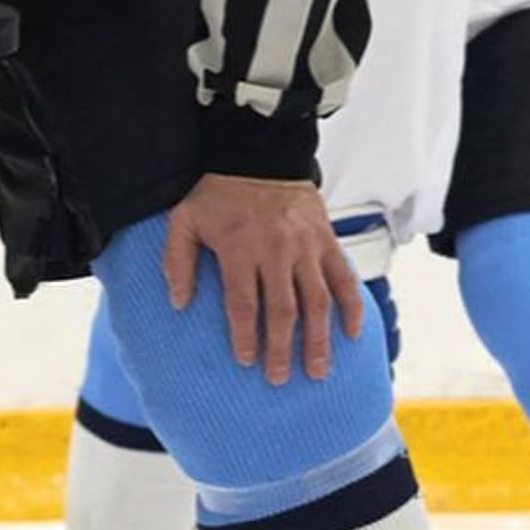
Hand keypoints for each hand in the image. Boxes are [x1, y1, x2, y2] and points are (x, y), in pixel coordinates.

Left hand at [163, 173, 363, 384]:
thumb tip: (178, 304)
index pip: (243, 303)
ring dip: (318, 339)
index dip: (245, 336)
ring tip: (318, 370)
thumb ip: (177, 261)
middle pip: (281, 309)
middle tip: (279, 378)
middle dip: (281, 348)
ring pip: (316, 300)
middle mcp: (276, 250)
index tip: (246, 361)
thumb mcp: (184, 219)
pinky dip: (351, 306)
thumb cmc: (218, 191)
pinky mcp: (326, 239)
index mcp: (239, 248)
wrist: (261, 152)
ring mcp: (305, 246)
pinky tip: (352, 334)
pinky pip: (343, 277)